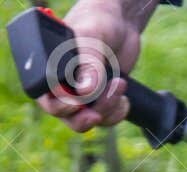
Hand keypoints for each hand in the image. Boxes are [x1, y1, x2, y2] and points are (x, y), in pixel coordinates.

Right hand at [37, 2, 143, 132]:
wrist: (122, 25)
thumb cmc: (99, 20)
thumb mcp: (91, 36)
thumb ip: (88, 63)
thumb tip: (84, 91)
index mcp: (49, 67)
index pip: (47, 97)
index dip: (60, 106)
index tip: (78, 104)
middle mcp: (62, 83)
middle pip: (66, 115)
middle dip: (86, 115)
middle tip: (99, 111)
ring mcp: (81, 94)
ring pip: (88, 120)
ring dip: (106, 109)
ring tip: (120, 85)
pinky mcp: (99, 100)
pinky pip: (104, 119)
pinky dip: (116, 113)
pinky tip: (124, 97)